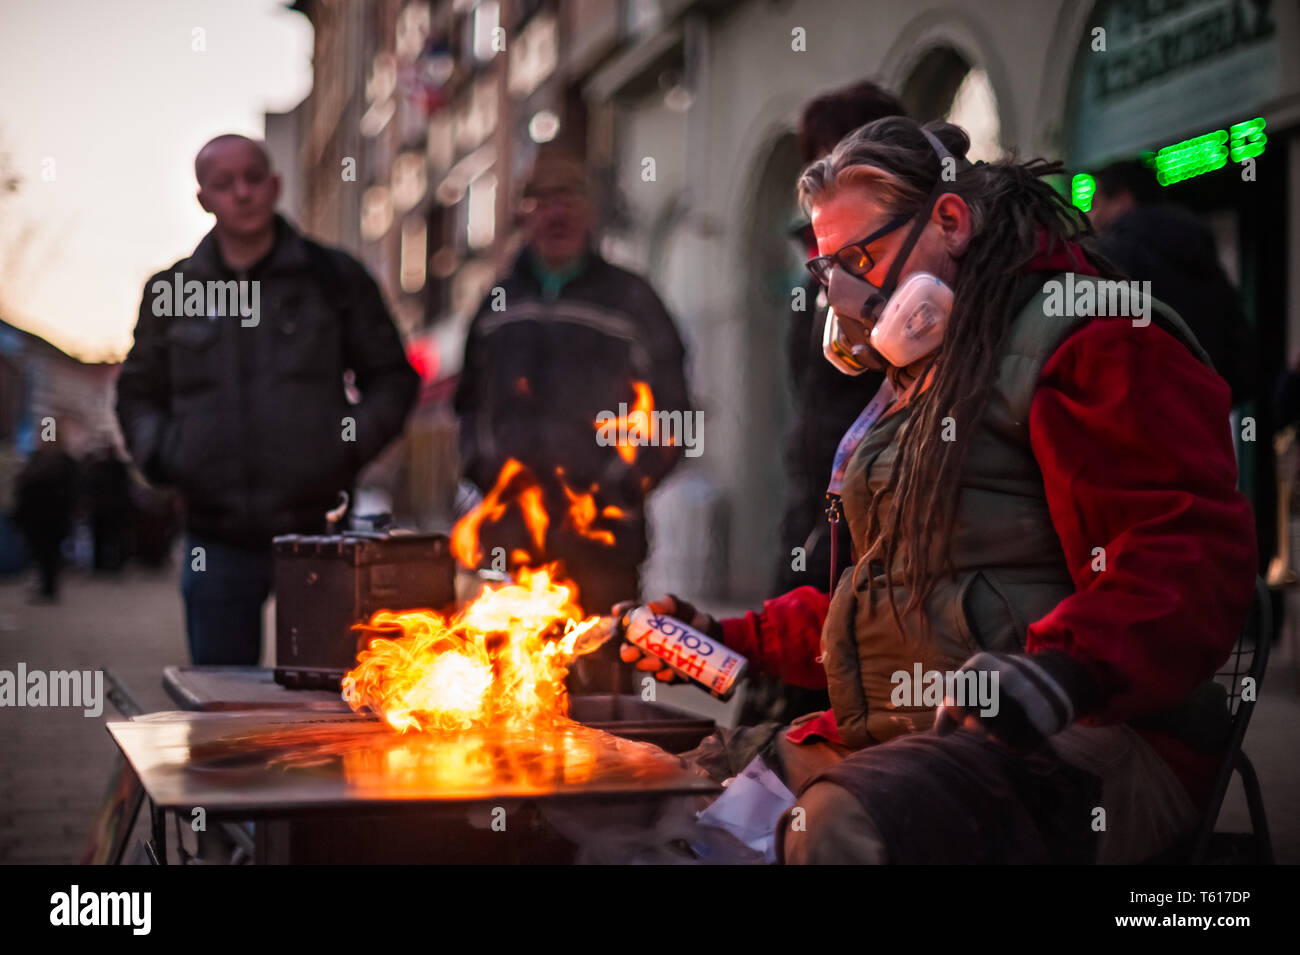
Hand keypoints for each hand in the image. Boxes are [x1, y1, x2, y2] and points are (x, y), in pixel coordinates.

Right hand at [611, 594, 721, 684]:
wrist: (709, 636)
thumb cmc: (689, 618)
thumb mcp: (681, 607)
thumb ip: (668, 603)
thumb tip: (651, 605)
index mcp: (642, 623)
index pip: (624, 618)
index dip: (620, 615)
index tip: (619, 613)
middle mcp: (642, 643)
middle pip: (626, 650)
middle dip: (628, 652)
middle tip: (634, 651)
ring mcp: (652, 660)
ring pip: (641, 666)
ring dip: (647, 665)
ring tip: (658, 662)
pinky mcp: (665, 673)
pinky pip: (660, 677)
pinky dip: (664, 675)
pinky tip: (669, 672)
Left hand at [933, 650, 1098, 749]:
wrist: (1052, 678)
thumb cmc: (1000, 683)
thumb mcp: (974, 680)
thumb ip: (951, 702)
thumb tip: (939, 732)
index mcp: (981, 663)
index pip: (955, 696)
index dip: (956, 710)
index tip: (963, 711)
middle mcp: (1004, 677)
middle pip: (976, 721)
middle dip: (976, 725)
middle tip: (985, 718)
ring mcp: (1027, 696)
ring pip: (997, 736)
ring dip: (996, 735)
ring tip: (1002, 723)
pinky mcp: (1044, 717)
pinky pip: (1018, 745)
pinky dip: (1014, 744)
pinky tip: (1019, 729)